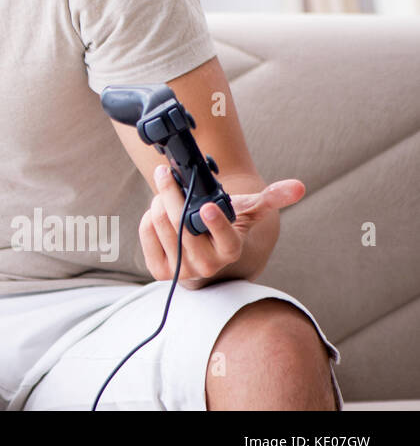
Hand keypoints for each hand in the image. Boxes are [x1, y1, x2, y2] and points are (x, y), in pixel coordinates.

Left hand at [140, 163, 304, 285]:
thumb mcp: (247, 211)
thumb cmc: (225, 225)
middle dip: (171, 194)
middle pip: (183, 226)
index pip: (226, 239)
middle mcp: (208, 266)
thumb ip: (270, 198)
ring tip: (165, 192)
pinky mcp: (160, 271)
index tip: (208, 206)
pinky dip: (149, 216)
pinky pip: (147, 233)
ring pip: (162, 226)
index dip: (216, 224)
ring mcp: (183, 271)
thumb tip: (298, 187)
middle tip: (165, 173)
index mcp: (231, 251)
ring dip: (159, 201)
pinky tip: (158, 211)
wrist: (203, 249)